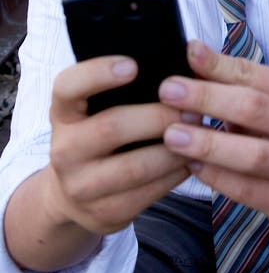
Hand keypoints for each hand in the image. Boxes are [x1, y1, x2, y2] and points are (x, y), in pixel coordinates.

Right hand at [46, 55, 190, 235]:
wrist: (72, 194)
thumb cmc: (98, 135)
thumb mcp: (95, 108)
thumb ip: (123, 88)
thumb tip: (179, 59)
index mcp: (63, 113)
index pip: (68, 86)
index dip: (98, 73)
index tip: (133, 65)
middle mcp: (64, 149)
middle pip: (112, 126)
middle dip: (158, 116)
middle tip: (193, 107)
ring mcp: (80, 186)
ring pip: (135, 167)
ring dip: (174, 149)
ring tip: (200, 133)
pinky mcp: (103, 214)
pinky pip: (147, 194)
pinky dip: (175, 175)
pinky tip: (192, 160)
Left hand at [160, 41, 268, 224]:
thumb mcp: (260, 97)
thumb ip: (229, 78)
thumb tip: (192, 52)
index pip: (255, 75)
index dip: (219, 65)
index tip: (186, 55)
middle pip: (255, 109)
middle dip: (208, 98)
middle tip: (168, 93)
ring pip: (254, 155)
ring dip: (209, 144)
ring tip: (172, 136)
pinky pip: (248, 190)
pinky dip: (217, 177)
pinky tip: (192, 165)